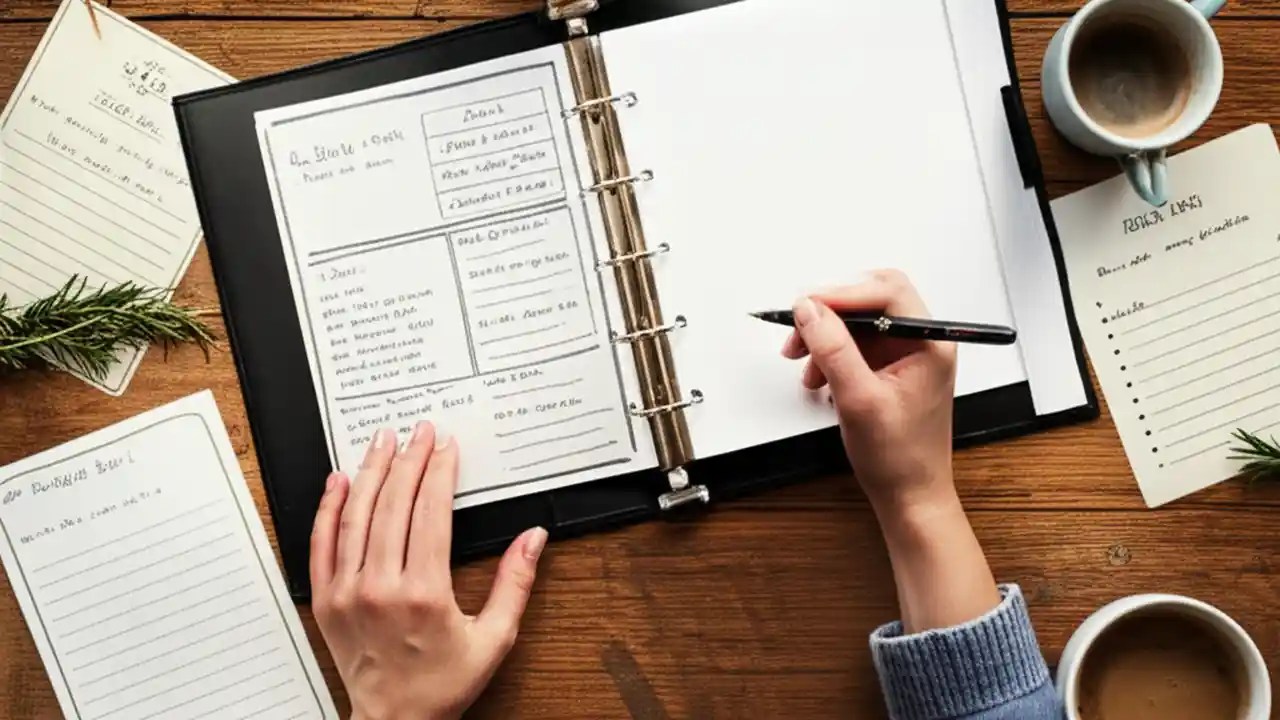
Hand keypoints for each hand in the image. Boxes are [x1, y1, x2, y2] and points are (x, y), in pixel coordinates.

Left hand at [310, 424, 547, 719]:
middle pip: (393, 504)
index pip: (430, 512)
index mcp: (424, 593)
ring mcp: (347, 591)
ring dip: (371, 471)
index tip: (447, 447)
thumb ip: (515, 584)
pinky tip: (339, 481)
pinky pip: (322, 543)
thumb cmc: (442, 684)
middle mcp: (381, 587)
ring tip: (383, 440)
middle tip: (421, 431)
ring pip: (356, 515)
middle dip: (410, 460)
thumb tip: (533, 538)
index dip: (439, 472)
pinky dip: (328, 508)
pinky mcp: (326, 599)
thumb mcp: (494, 639)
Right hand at [786, 271, 999, 632]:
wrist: (910, 497)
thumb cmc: (899, 458)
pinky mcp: (889, 369)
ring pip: (858, 322)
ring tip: (801, 360)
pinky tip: (817, 377)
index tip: (807, 305)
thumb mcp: (859, 399)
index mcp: (929, 343)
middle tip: (799, 327)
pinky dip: (829, 354)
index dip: (842, 292)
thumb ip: (833, 350)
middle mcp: (921, 342)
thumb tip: (809, 310)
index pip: (886, 291)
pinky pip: (854, 345)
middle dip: (829, 312)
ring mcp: (905, 355)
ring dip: (824, 335)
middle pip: (870, 300)